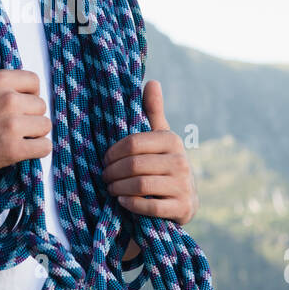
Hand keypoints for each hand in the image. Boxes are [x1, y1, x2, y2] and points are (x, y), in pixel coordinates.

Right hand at [0, 41, 52, 180]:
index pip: (34, 81)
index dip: (29, 93)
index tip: (20, 103)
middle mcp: (9, 100)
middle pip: (41, 105)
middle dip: (31, 115)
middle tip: (17, 124)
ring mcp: (12, 125)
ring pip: (45, 126)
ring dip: (35, 133)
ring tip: (22, 138)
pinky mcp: (12, 150)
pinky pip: (43, 148)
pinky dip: (37, 150)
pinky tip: (25, 151)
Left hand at [101, 80, 197, 225]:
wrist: (185, 202)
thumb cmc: (164, 165)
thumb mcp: (160, 138)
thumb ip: (153, 111)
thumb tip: (152, 81)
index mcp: (172, 140)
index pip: (133, 143)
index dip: (113, 153)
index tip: (104, 160)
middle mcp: (181, 161)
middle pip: (134, 165)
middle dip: (113, 172)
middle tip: (104, 177)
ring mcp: (183, 186)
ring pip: (140, 185)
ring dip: (118, 188)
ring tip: (111, 188)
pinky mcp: (182, 208)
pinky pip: (150, 206)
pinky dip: (131, 204)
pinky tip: (123, 201)